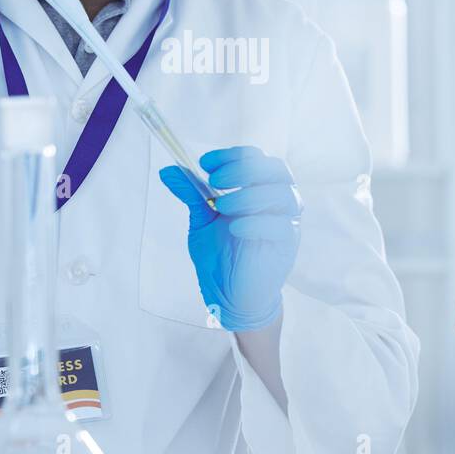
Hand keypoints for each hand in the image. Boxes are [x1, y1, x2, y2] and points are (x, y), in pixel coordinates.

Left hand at [159, 146, 302, 331]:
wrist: (231, 297)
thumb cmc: (222, 256)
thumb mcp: (202, 221)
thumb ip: (191, 194)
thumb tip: (167, 170)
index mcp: (258, 189)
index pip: (255, 157)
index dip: (230, 156)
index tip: (204, 164)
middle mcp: (277, 201)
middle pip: (275, 169)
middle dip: (243, 169)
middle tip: (214, 181)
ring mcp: (286, 222)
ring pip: (283, 194)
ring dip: (249, 195)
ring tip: (221, 207)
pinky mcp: (287, 246)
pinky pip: (282, 226)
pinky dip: (257, 223)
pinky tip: (234, 229)